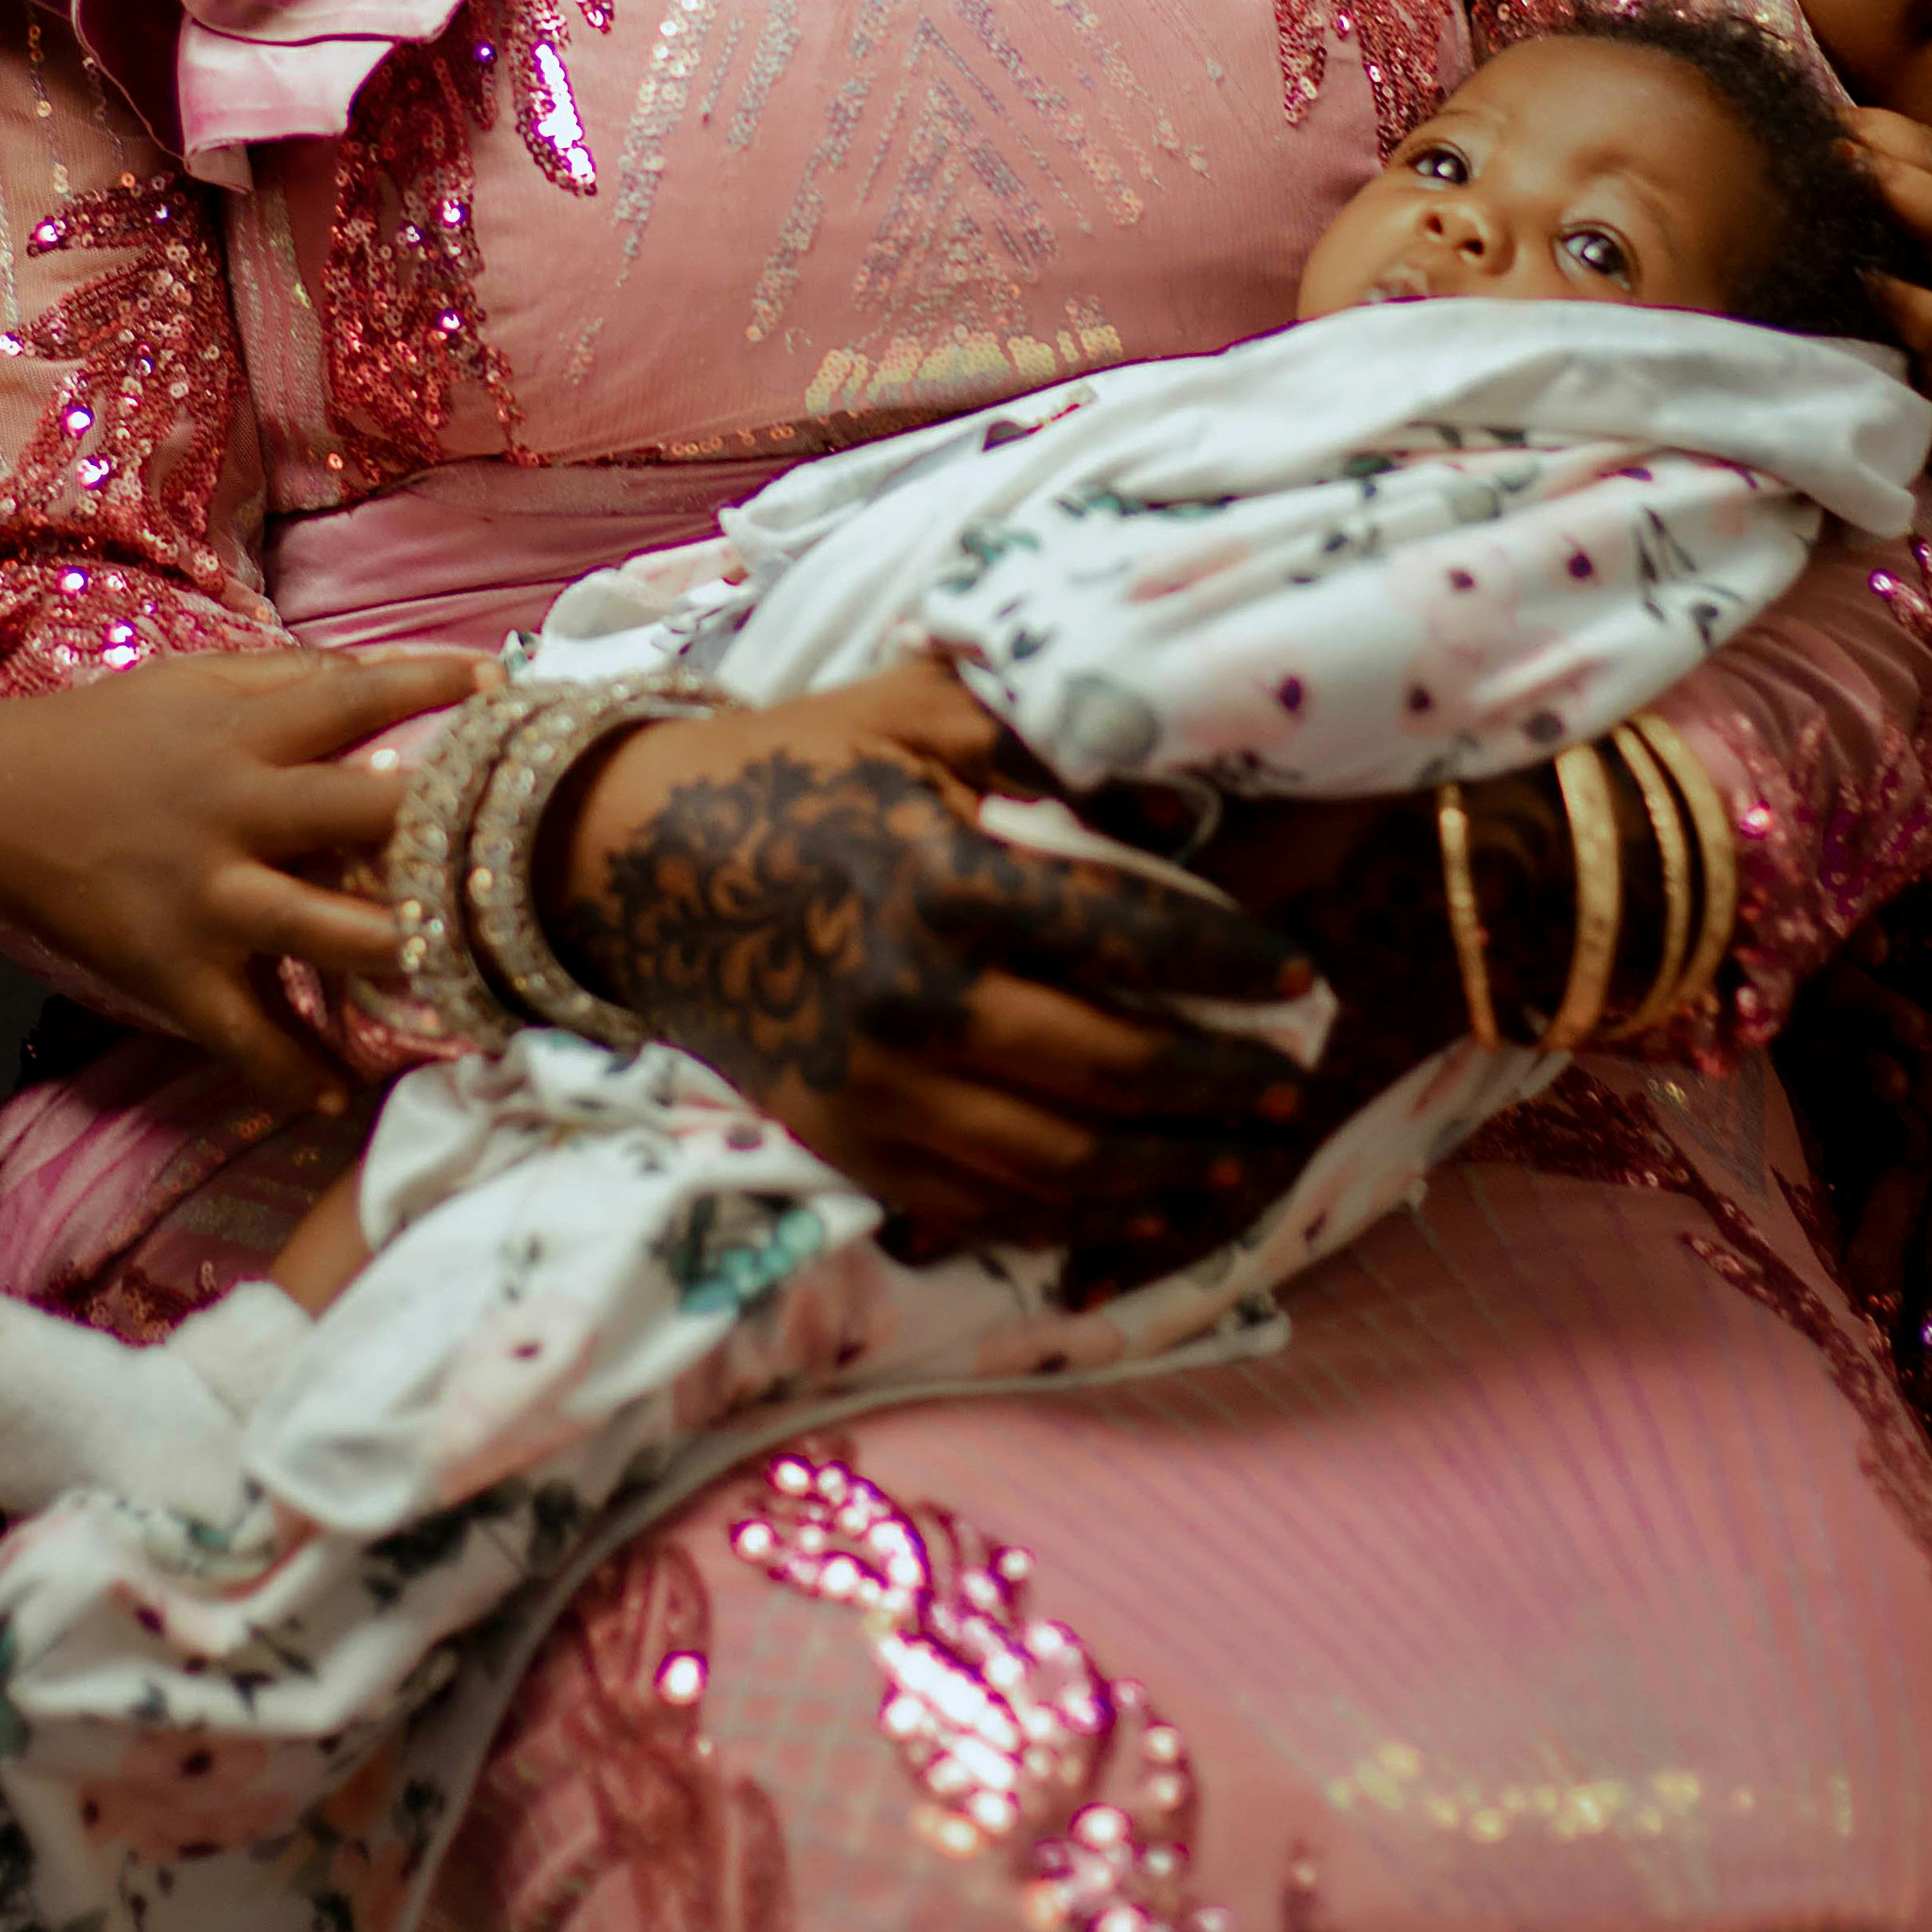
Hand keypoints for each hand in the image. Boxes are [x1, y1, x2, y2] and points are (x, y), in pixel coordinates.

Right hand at [0, 643, 489, 1107]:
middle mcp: (236, 812)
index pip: (354, 698)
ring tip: (470, 976)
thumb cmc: (114, 737)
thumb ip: (294, 678)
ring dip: (401, 956)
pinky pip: (246, 1037)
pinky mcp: (175, 975)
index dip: (431, 687)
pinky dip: (295, 1072)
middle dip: (441, 831)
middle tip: (519, 851)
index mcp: (246, 734)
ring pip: (325, 932)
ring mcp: (208, 900)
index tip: (500, 690)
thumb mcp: (200, 683)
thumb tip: (391, 672)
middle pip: (361, 815)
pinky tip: (342, 1094)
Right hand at [539, 655, 1322, 1259]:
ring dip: (1166, 1168)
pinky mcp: (847, 1142)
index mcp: (942, 879)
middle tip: (1288, 1076)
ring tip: (1238, 1153)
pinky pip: (982, 1206)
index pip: (1124, 933)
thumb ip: (1049, 744)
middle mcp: (914, 997)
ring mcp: (877, 1088)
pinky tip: (1139, 1205)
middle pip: (1107, 1068)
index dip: (1227, 961)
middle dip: (1218, 1080)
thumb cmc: (797, 765)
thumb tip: (1187, 810)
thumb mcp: (919, 712)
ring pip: (1058, 1162)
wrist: (633, 861)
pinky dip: (1073, 1219)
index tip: (1298, 978)